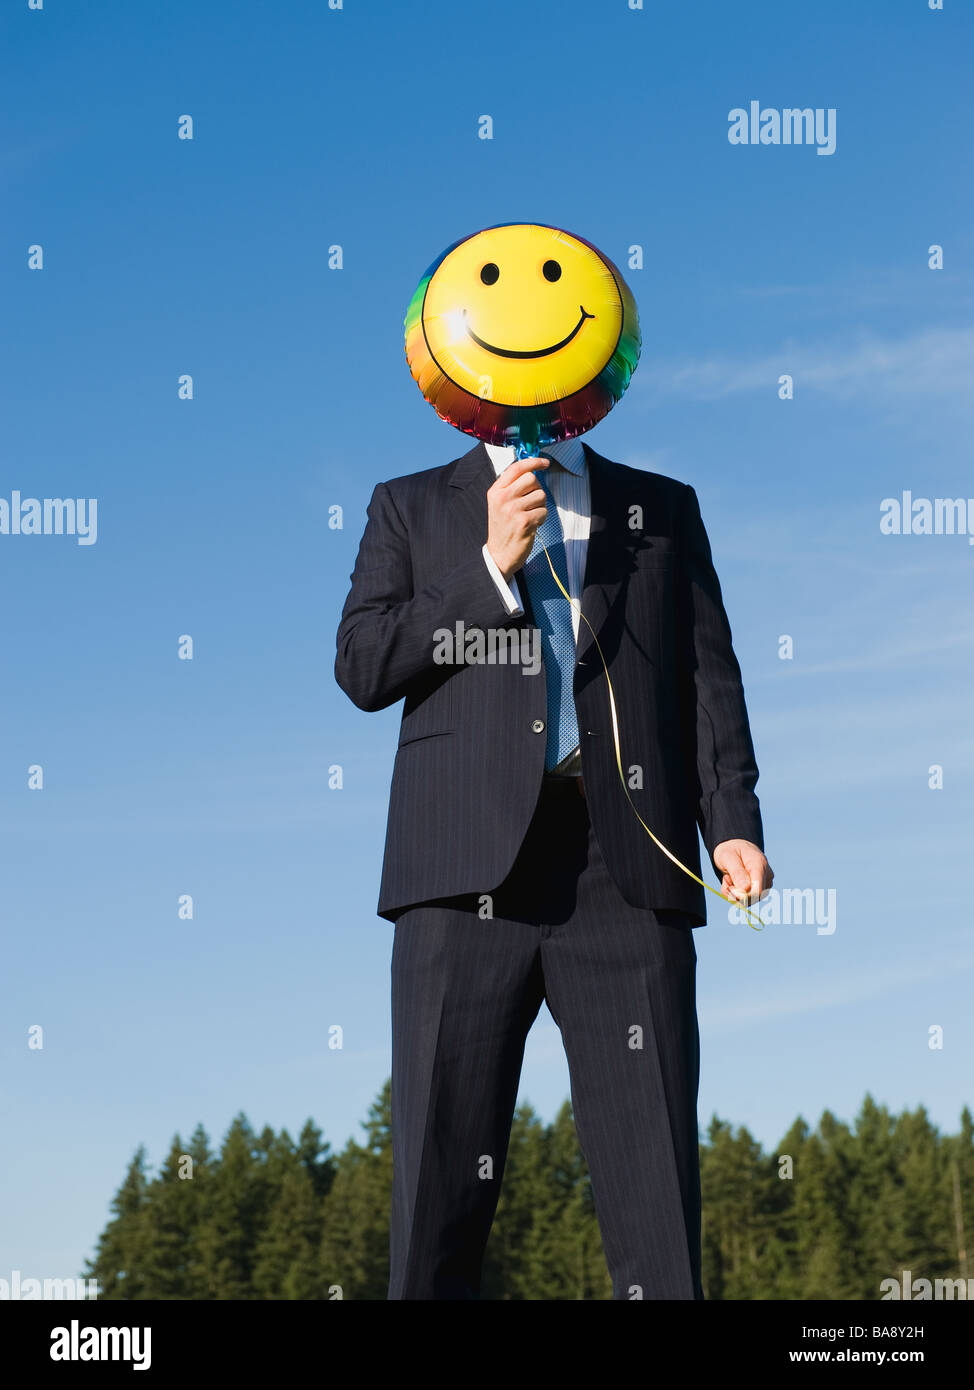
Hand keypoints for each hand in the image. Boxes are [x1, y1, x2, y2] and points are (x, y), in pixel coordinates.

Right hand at [486, 457, 549, 580]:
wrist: (499, 554)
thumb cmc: (503, 528)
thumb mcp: (499, 504)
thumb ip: (512, 487)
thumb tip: (533, 470)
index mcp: (495, 491)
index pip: (516, 468)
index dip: (534, 462)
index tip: (545, 463)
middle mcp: (502, 498)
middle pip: (532, 479)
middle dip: (537, 489)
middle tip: (532, 502)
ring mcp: (513, 510)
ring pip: (540, 495)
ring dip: (540, 505)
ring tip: (530, 515)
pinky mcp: (524, 521)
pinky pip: (543, 511)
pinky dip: (541, 518)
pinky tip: (532, 525)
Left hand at [713, 840, 772, 905]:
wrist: (733, 848)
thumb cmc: (730, 850)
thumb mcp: (728, 857)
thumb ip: (737, 872)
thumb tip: (746, 889)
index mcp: (759, 864)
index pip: (757, 890)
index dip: (743, 895)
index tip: (730, 888)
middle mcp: (765, 875)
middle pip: (754, 898)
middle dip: (735, 893)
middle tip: (726, 879)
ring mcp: (764, 882)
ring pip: (749, 900)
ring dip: (733, 893)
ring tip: (728, 878)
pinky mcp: (759, 888)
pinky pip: (747, 899)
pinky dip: (735, 894)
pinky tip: (731, 882)